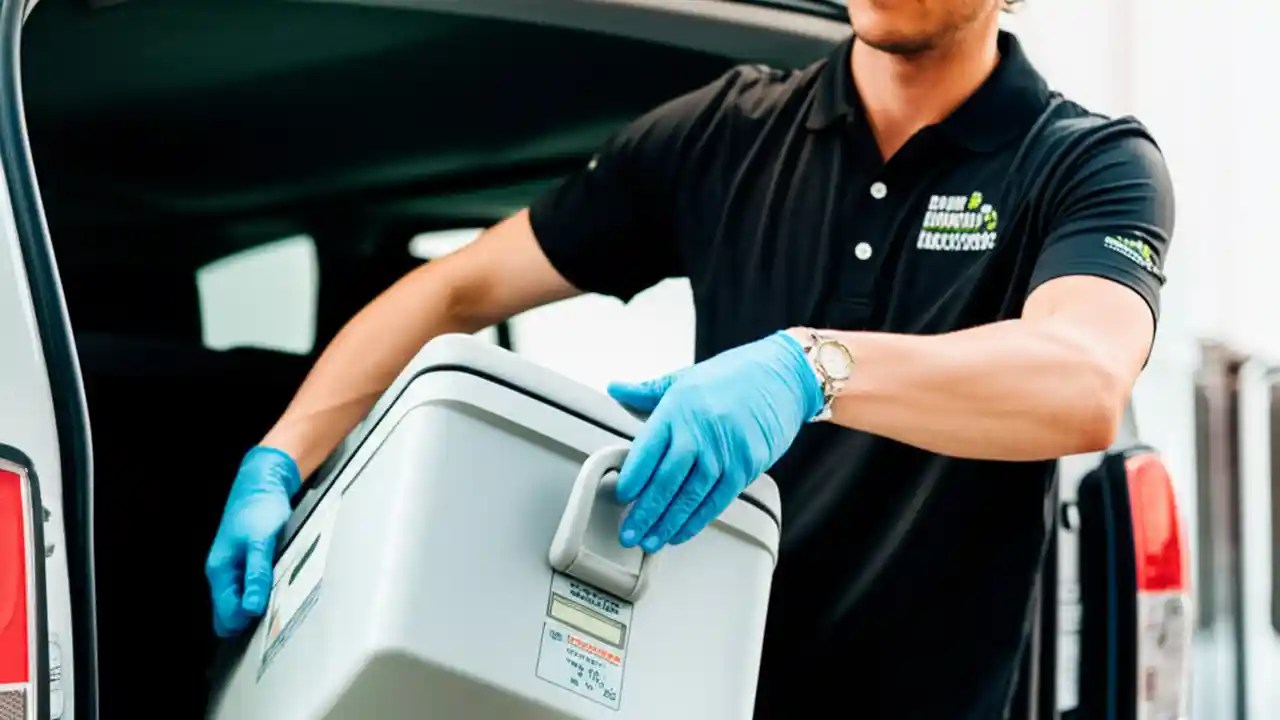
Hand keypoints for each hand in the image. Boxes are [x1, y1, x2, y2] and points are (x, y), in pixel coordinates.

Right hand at [205, 446, 300, 636]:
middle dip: (252, 619)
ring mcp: (235, 567)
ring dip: (260, 604)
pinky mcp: (249, 561)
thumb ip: (256, 575)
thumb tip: (251, 609)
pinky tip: (281, 586)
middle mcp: (223, 573)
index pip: (226, 616)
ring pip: (243, 600)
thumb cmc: (260, 508)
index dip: (247, 621)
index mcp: (219, 571)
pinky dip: (265, 591)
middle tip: (279, 611)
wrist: (264, 481)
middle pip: (231, 613)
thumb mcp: (260, 542)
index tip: (271, 614)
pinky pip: (253, 587)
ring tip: (282, 596)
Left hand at [606, 330, 821, 551]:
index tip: (620, 497)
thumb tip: (616, 388)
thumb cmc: (731, 375)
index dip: (632, 479)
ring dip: (667, 523)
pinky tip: (680, 532)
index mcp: (677, 409)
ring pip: (689, 497)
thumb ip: (647, 390)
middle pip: (665, 481)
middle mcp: (698, 432)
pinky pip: (716, 501)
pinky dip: (696, 521)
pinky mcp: (745, 467)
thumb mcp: (684, 378)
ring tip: (650, 541)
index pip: (646, 452)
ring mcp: (724, 452)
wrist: (780, 376)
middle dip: (644, 512)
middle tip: (628, 532)